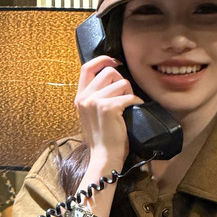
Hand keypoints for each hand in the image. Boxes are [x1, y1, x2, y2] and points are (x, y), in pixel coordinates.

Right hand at [74, 55, 140, 173]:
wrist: (104, 156)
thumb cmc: (103, 137)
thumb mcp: (92, 114)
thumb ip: (96, 96)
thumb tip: (112, 75)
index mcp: (80, 98)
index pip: (87, 68)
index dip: (102, 60)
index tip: (114, 61)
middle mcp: (85, 98)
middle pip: (108, 72)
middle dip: (121, 81)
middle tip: (124, 96)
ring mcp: (95, 102)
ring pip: (121, 83)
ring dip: (129, 93)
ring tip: (128, 107)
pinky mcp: (108, 107)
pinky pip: (130, 96)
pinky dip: (136, 102)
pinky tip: (135, 111)